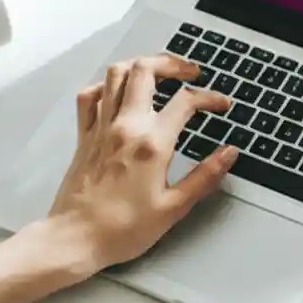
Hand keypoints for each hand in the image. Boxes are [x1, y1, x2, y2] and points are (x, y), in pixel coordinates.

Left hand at [42, 53, 236, 275]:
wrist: (75, 239)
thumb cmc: (120, 229)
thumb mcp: (173, 207)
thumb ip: (205, 176)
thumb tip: (228, 154)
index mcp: (151, 144)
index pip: (186, 101)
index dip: (209, 97)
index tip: (220, 104)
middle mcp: (125, 127)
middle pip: (146, 70)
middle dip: (173, 63)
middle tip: (191, 72)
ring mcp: (101, 128)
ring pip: (116, 74)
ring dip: (140, 64)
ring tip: (159, 70)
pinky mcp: (84, 136)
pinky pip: (90, 96)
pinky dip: (105, 85)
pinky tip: (118, 92)